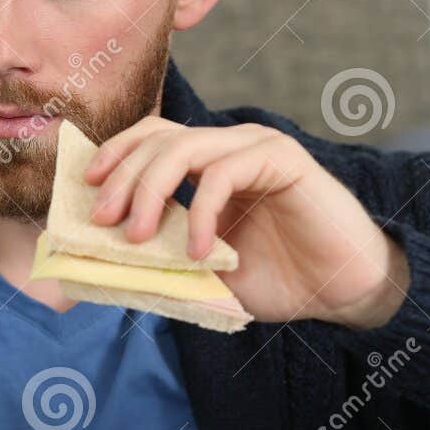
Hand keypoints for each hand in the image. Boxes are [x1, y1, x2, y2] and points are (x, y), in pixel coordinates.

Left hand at [84, 117, 408, 327]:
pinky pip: (224, 173)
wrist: (343, 291)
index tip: (85, 190)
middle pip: (157, 138)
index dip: (114, 156)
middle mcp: (229, 147)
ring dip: (149, 190)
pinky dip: (201, 211)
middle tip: (102, 221)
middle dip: (121, 177)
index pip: (150, 139)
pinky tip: (198, 250)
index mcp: (209, 166)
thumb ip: (163, 260)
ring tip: (136, 237)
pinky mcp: (282, 158)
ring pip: (183, 147)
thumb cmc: (280, 281)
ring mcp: (255, 147)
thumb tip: (103, 266)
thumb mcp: (205, 274)